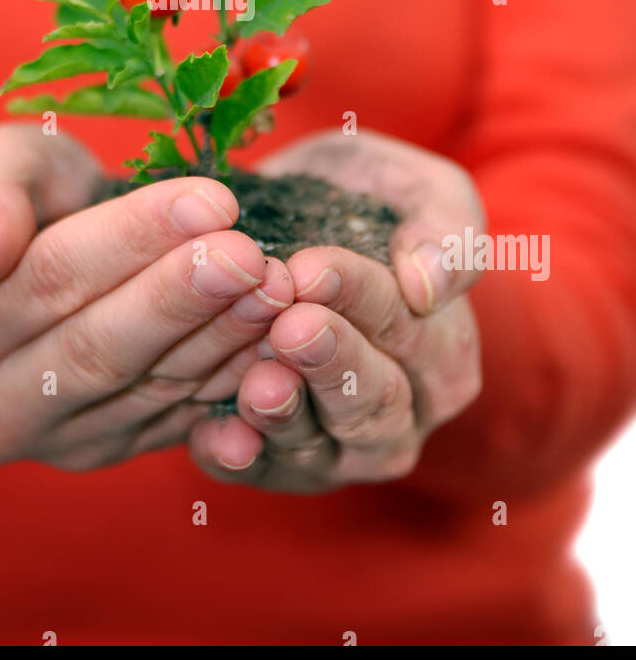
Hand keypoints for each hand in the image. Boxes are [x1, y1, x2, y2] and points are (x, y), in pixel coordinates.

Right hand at [0, 124, 291, 470]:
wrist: (4, 272)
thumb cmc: (3, 201)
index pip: (50, 278)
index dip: (135, 239)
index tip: (212, 199)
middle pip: (99, 348)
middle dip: (185, 298)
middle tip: (255, 254)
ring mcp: (50, 440)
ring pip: (148, 387)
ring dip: (222, 338)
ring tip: (277, 284)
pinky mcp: (105, 451)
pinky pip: (177, 414)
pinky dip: (231, 374)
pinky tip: (275, 331)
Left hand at [188, 129, 483, 492]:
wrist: (297, 216)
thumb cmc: (369, 199)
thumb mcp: (419, 188)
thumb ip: (446, 229)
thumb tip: (430, 284)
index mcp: (445, 351)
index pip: (407, 327)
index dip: (359, 297)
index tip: (311, 269)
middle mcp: (400, 412)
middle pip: (371, 398)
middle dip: (329, 362)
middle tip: (288, 326)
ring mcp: (339, 447)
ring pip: (319, 444)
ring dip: (286, 414)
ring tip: (257, 382)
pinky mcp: (279, 464)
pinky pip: (261, 470)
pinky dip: (237, 456)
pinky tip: (212, 434)